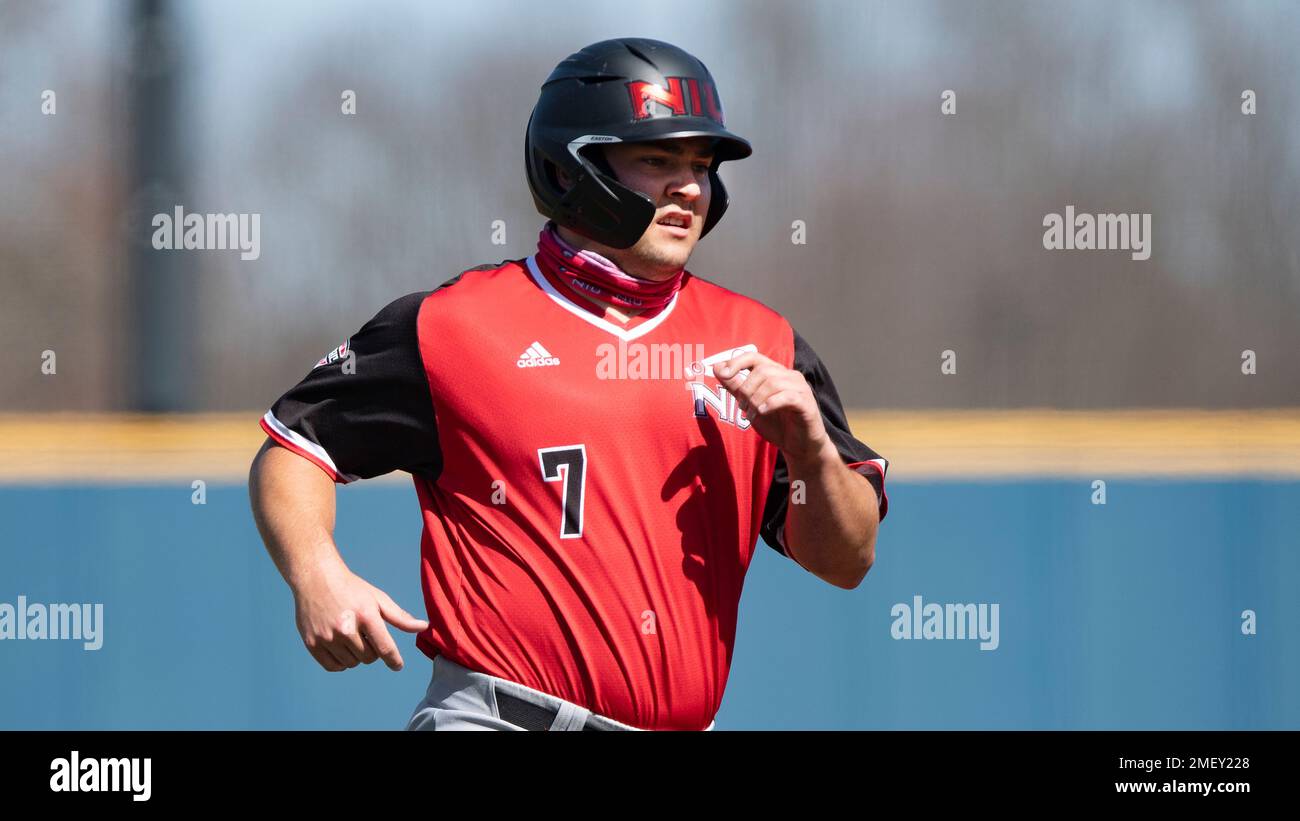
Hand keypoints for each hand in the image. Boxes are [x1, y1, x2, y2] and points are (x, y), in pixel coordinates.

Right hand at [292, 556, 428, 671]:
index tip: (398, 666)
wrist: (316, 578)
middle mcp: (346, 628)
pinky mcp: (312, 643)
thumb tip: (424, 627)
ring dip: (356, 655)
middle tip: (365, 633)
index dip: (394, 660)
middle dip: (372, 650)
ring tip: (351, 635)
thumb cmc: (352, 589)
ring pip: (352, 663)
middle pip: (369, 658)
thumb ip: (400, 617)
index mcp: (366, 615)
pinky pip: (334, 667)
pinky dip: (341, 662)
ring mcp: (327, 637)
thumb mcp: (378, 598)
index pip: (385, 648)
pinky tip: (341, 646)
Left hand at [714, 351, 834, 465]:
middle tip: (742, 407)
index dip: (736, 362)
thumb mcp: (750, 404)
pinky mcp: (806, 403)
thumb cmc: (776, 424)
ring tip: (752, 414)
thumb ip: (735, 386)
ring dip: (756, 399)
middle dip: (746, 389)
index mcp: (776, 373)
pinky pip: (787, 396)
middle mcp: (789, 376)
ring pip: (773, 382)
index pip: (754, 357)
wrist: (798, 446)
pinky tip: (763, 412)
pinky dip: (770, 404)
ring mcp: (800, 388)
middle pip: (762, 370)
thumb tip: (717, 367)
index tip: (722, 374)